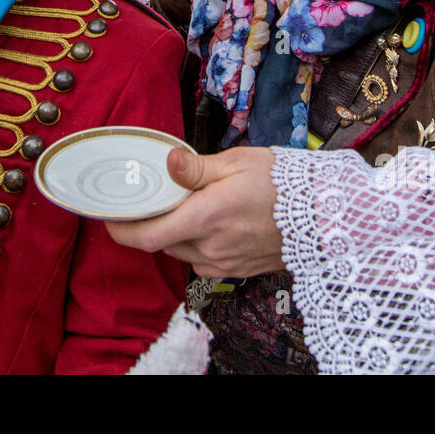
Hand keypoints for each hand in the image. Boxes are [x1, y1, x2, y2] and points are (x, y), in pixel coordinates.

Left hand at [105, 147, 282, 277]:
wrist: (326, 217)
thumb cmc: (284, 183)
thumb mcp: (239, 162)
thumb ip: (196, 167)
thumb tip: (167, 162)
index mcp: (206, 218)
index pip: (146, 236)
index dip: (120, 229)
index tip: (108, 215)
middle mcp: (210, 248)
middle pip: (161, 241)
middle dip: (152, 221)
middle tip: (155, 195)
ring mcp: (223, 264)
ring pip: (181, 250)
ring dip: (175, 230)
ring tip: (189, 203)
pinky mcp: (235, 271)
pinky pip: (201, 259)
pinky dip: (195, 242)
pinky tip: (210, 221)